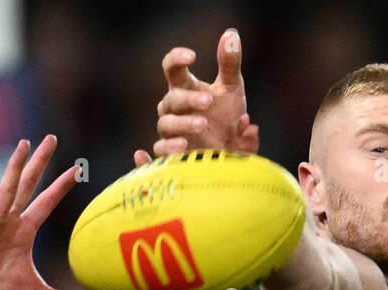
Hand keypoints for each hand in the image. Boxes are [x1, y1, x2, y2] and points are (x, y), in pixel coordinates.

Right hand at [0, 136, 93, 289]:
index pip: (46, 202)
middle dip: (38, 162)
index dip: (60, 185)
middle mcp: (10, 222)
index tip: (77, 168)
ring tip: (23, 145)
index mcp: (24, 230)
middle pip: (27, 185)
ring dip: (14, 168)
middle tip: (49, 138)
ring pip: (6, 191)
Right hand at [134, 28, 259, 165]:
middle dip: (189, 100)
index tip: (192, 56)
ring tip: (202, 126)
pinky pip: (157, 153)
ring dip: (182, 125)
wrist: (230, 152)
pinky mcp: (171, 156)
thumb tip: (230, 34)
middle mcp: (173, 110)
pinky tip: (160, 152)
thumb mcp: (232, 88)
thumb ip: (230, 63)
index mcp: (184, 89)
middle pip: (171, 99)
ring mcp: (171, 133)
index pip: (171, 68)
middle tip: (209, 102)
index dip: (176, 59)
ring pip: (165, 126)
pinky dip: (155, 153)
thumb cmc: (226, 117)